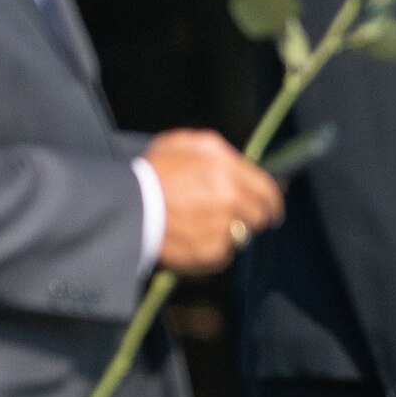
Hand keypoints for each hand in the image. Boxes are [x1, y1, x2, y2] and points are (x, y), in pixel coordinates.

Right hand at [144, 131, 282, 275]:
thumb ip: (218, 150)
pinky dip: (212, 248)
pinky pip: (223, 253)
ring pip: (241, 234)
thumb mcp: (182, 143)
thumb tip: (242, 162)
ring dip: (229, 232)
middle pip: (260, 216)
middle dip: (252, 216)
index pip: (268, 190)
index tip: (271, 207)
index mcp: (226, 170)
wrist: (123, 208)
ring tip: (200, 225)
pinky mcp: (211, 252)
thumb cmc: (150, 173)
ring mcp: (222, 227)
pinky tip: (191, 238)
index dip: (272, 199)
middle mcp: (230, 199)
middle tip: (233, 216)